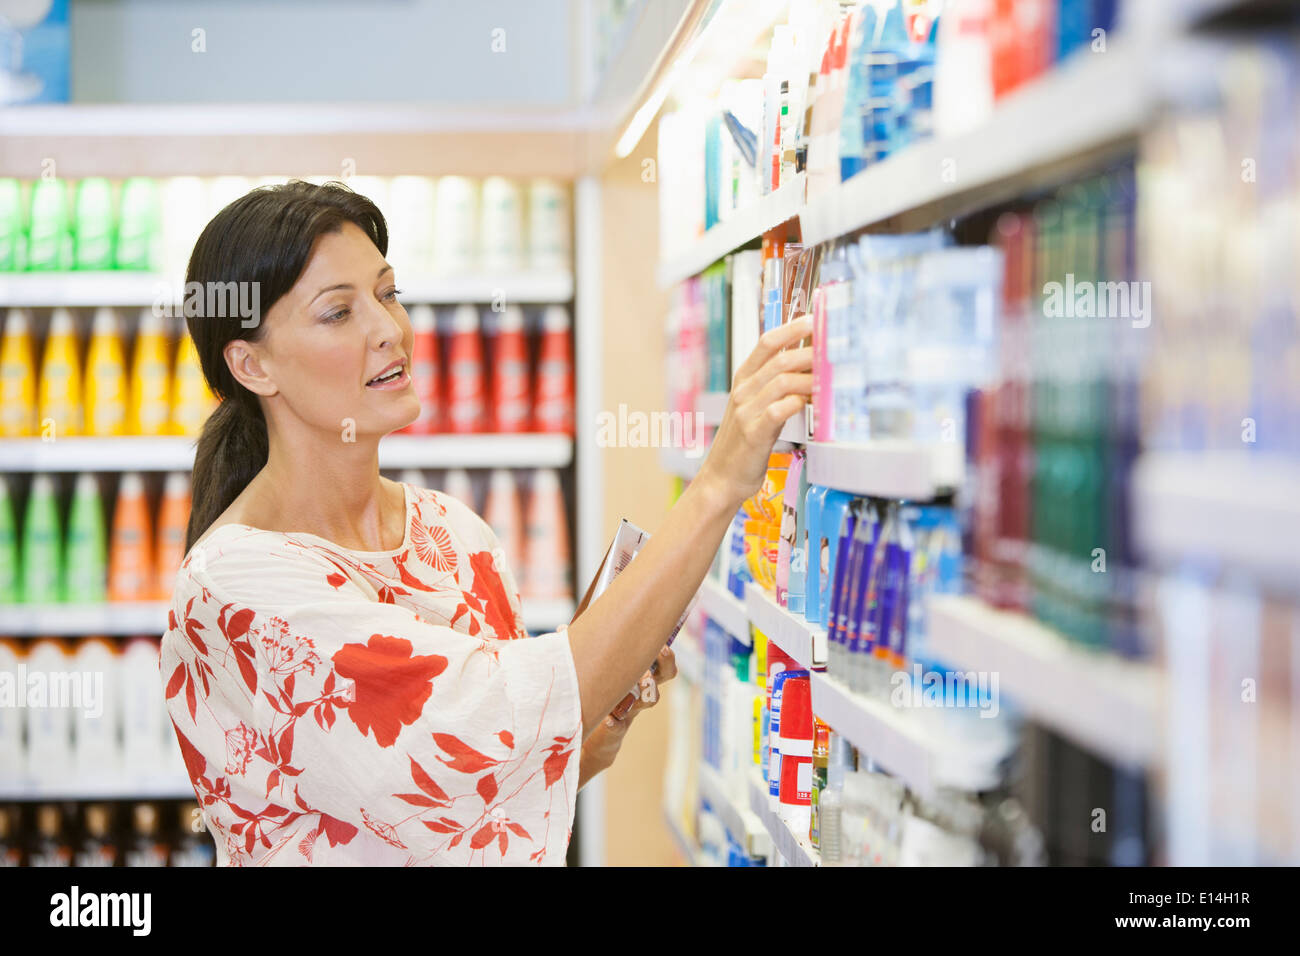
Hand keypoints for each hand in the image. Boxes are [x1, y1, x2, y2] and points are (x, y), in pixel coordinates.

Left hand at [580, 646, 677, 779]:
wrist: (589, 739)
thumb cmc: (592, 698)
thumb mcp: (592, 674)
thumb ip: (581, 652)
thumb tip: (561, 627)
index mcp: (634, 674)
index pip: (659, 658)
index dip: (665, 648)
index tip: (662, 637)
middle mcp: (638, 691)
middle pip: (664, 675)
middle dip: (665, 662)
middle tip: (661, 651)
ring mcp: (630, 710)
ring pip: (650, 700)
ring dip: (648, 690)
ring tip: (643, 682)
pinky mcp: (615, 730)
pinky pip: (619, 726)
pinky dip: (614, 723)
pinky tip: (608, 720)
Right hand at [697, 316, 813, 509]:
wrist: (722, 477)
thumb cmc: (745, 441)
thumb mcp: (755, 405)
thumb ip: (775, 385)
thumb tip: (810, 365)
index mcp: (743, 379)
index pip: (767, 342)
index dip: (792, 328)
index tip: (816, 319)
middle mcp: (743, 391)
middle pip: (780, 359)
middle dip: (811, 352)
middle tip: (834, 351)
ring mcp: (746, 412)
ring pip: (782, 382)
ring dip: (810, 379)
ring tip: (828, 380)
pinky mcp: (753, 434)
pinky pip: (778, 411)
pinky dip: (797, 403)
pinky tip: (809, 404)